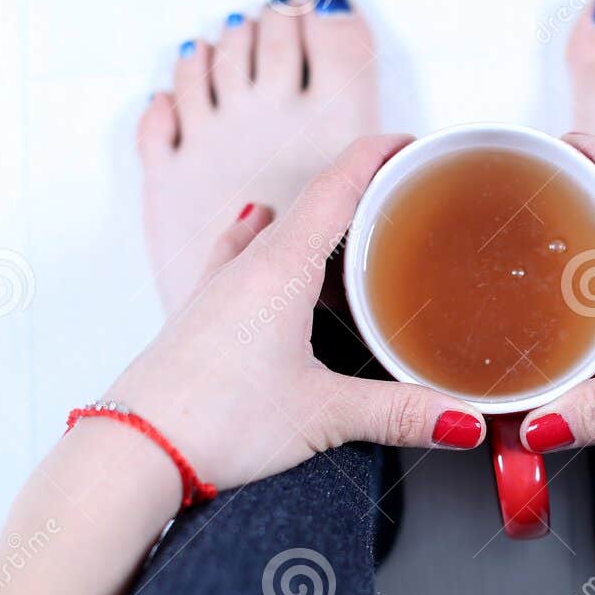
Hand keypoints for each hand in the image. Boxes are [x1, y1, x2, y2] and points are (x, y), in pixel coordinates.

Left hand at [104, 136, 486, 497]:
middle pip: (310, 207)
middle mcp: (245, 267)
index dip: (378, 156)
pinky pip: (240, 264)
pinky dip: (269, 256)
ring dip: (316, 232)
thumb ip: (399, 413)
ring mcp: (217, 289)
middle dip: (360, 198)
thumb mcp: (323, 416)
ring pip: (274, 235)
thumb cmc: (213, 422)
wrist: (134, 450)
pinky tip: (264, 266)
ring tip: (351, 249)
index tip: (412, 144)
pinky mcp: (200, 318)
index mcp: (281, 268)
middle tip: (403, 206)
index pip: (337, 185)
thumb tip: (460, 420)